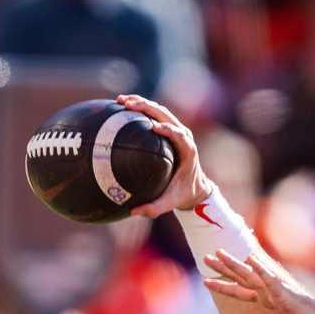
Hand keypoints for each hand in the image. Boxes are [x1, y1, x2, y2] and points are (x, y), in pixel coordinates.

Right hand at [116, 94, 212, 216]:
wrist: (194, 186)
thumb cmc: (182, 193)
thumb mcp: (171, 202)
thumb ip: (155, 208)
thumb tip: (134, 212)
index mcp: (188, 151)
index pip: (180, 136)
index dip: (169, 129)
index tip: (155, 127)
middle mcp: (184, 137)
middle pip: (167, 116)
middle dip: (149, 108)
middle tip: (128, 105)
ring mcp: (176, 130)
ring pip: (160, 110)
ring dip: (142, 103)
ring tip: (121, 100)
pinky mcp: (168, 129)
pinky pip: (154, 114)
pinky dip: (140, 107)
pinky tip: (120, 104)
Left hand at [204, 250, 314, 313]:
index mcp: (267, 300)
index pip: (240, 291)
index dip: (223, 286)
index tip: (206, 282)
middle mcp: (269, 292)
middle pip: (242, 277)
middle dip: (224, 267)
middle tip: (206, 257)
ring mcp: (277, 290)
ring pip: (251, 275)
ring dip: (235, 264)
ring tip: (219, 253)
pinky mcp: (286, 294)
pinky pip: (271, 281)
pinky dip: (261, 270)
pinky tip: (250, 260)